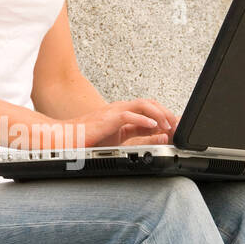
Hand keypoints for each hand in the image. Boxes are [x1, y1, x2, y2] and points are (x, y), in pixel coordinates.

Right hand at [64, 99, 179, 149]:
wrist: (68, 139)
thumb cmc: (88, 140)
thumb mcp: (119, 140)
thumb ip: (138, 136)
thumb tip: (158, 137)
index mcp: (123, 114)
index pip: (149, 110)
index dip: (164, 117)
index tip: (176, 126)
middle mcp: (120, 109)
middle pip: (149, 103)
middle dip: (166, 113)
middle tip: (177, 125)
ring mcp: (114, 112)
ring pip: (142, 105)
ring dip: (158, 114)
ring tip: (168, 124)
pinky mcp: (108, 119)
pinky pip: (128, 115)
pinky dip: (142, 119)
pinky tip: (152, 124)